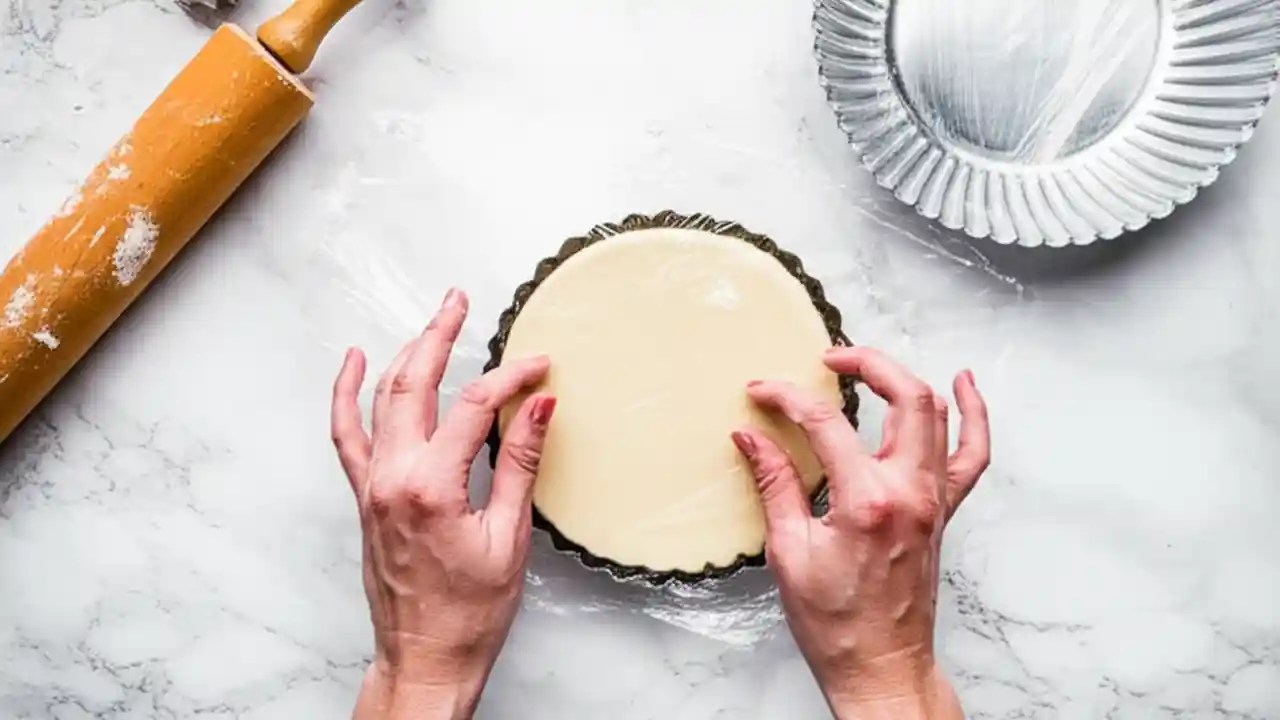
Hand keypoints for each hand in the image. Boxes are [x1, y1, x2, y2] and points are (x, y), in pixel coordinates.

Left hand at [330, 289, 555, 719]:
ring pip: (379, 400)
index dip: (511, 378)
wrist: (425, 659)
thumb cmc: (469, 614)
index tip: (540, 366)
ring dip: (403, 354)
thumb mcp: (508, 537)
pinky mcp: (365, 496)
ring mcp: (372, 486)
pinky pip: (348, 433)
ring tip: (428, 322)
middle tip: (459, 301)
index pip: (473, 407)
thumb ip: (519, 463)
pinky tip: (355, 364)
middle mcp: (392, 479)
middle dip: (439, 336)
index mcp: (431, 488)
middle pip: (413, 385)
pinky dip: (348, 395)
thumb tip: (538, 406)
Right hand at [732, 347, 989, 719]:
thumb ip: (774, 485)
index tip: (762, 392)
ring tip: (870, 364)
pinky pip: (971, 454)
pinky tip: (963, 386)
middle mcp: (910, 493)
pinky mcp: (943, 512)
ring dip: (905, 378)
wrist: (880, 666)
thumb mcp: (789, 553)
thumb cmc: (836, 624)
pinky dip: (973, 415)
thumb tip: (752, 438)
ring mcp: (934, 501)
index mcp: (867, 503)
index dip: (788, 398)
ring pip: (938, 415)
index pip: (826, 423)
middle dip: (866, 363)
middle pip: (905, 397)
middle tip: (828, 360)